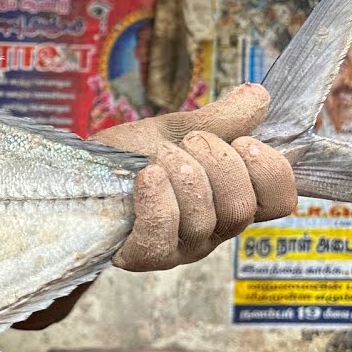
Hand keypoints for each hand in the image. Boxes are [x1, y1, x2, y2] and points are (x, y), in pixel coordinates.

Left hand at [91, 83, 296, 271]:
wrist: (72, 180)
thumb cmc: (127, 160)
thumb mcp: (174, 131)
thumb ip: (220, 120)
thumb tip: (260, 96)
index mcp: (229, 201)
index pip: (279, 201)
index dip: (270, 170)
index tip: (243, 142)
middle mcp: (212, 230)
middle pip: (241, 207)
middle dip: (215, 162)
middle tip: (185, 146)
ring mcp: (180, 248)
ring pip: (205, 218)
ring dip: (180, 174)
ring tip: (156, 161)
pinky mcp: (145, 256)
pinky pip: (164, 232)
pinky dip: (158, 199)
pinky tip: (146, 177)